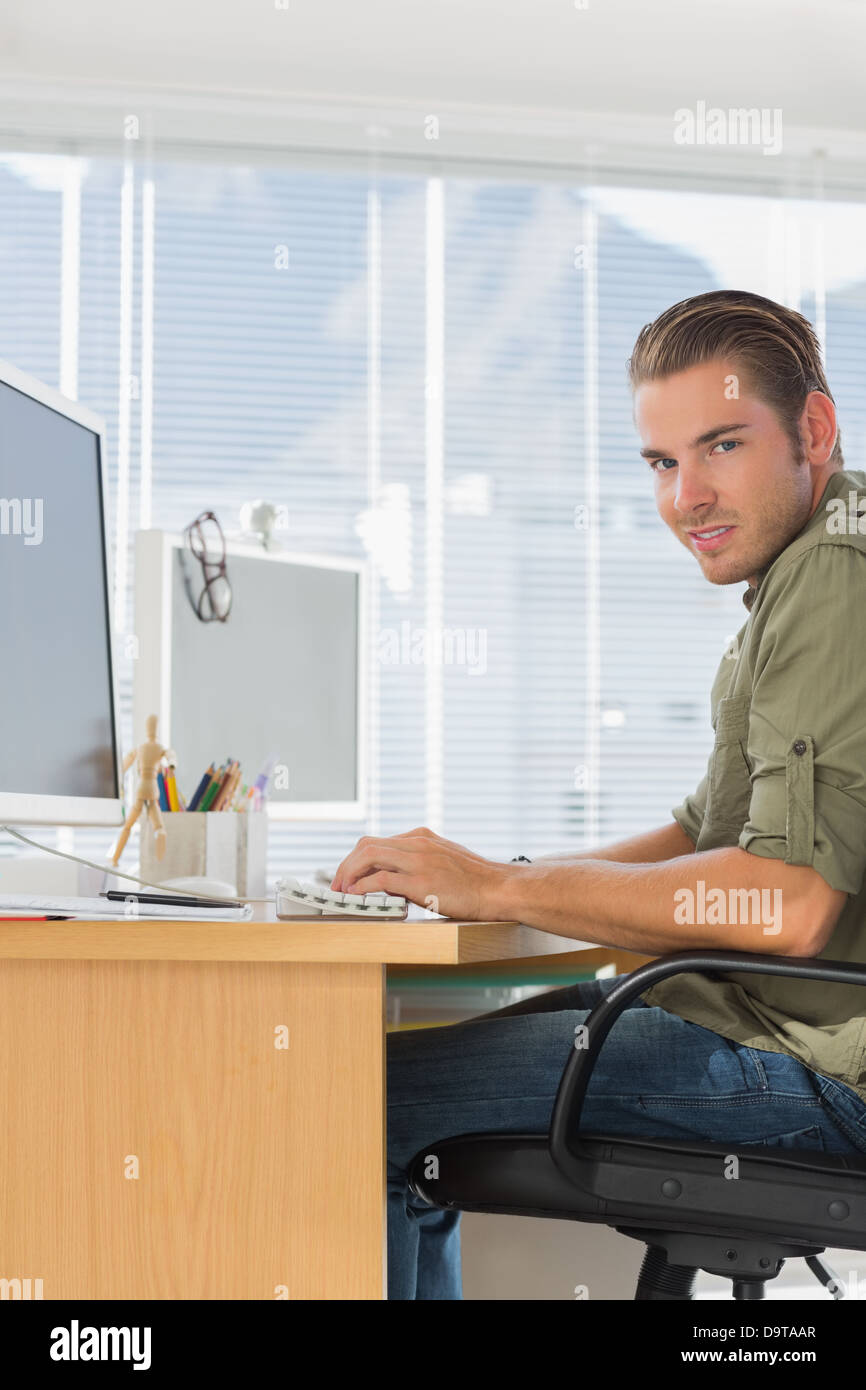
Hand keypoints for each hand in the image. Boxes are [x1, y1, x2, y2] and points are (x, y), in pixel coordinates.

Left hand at [331, 826, 513, 920]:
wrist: (498, 889)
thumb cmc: (475, 881)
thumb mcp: (444, 860)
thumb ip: (418, 863)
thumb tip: (392, 879)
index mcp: (421, 837)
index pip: (377, 841)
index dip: (356, 859)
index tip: (347, 875)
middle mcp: (417, 843)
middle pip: (366, 845)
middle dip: (345, 865)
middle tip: (337, 885)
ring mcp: (418, 860)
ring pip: (368, 856)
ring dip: (348, 874)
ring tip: (342, 891)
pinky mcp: (420, 881)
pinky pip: (381, 879)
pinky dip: (362, 887)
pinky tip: (356, 896)